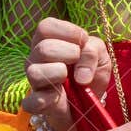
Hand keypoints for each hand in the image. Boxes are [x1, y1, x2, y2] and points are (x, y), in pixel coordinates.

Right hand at [22, 16, 112, 130]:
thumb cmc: (90, 72)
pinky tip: (58, 97)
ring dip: (60, 73)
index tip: (83, 42)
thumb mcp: (100, 55)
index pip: (45, 26)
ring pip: (35, 72)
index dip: (68, 31)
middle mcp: (36, 58)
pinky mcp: (35, 103)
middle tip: (77, 61)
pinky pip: (31, 102)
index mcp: (47, 40)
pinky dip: (46, 99)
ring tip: (70, 79)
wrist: (90, 104)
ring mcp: (34, 81)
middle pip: (43, 48)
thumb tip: (81, 73)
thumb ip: (93, 51)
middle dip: (69, 53)